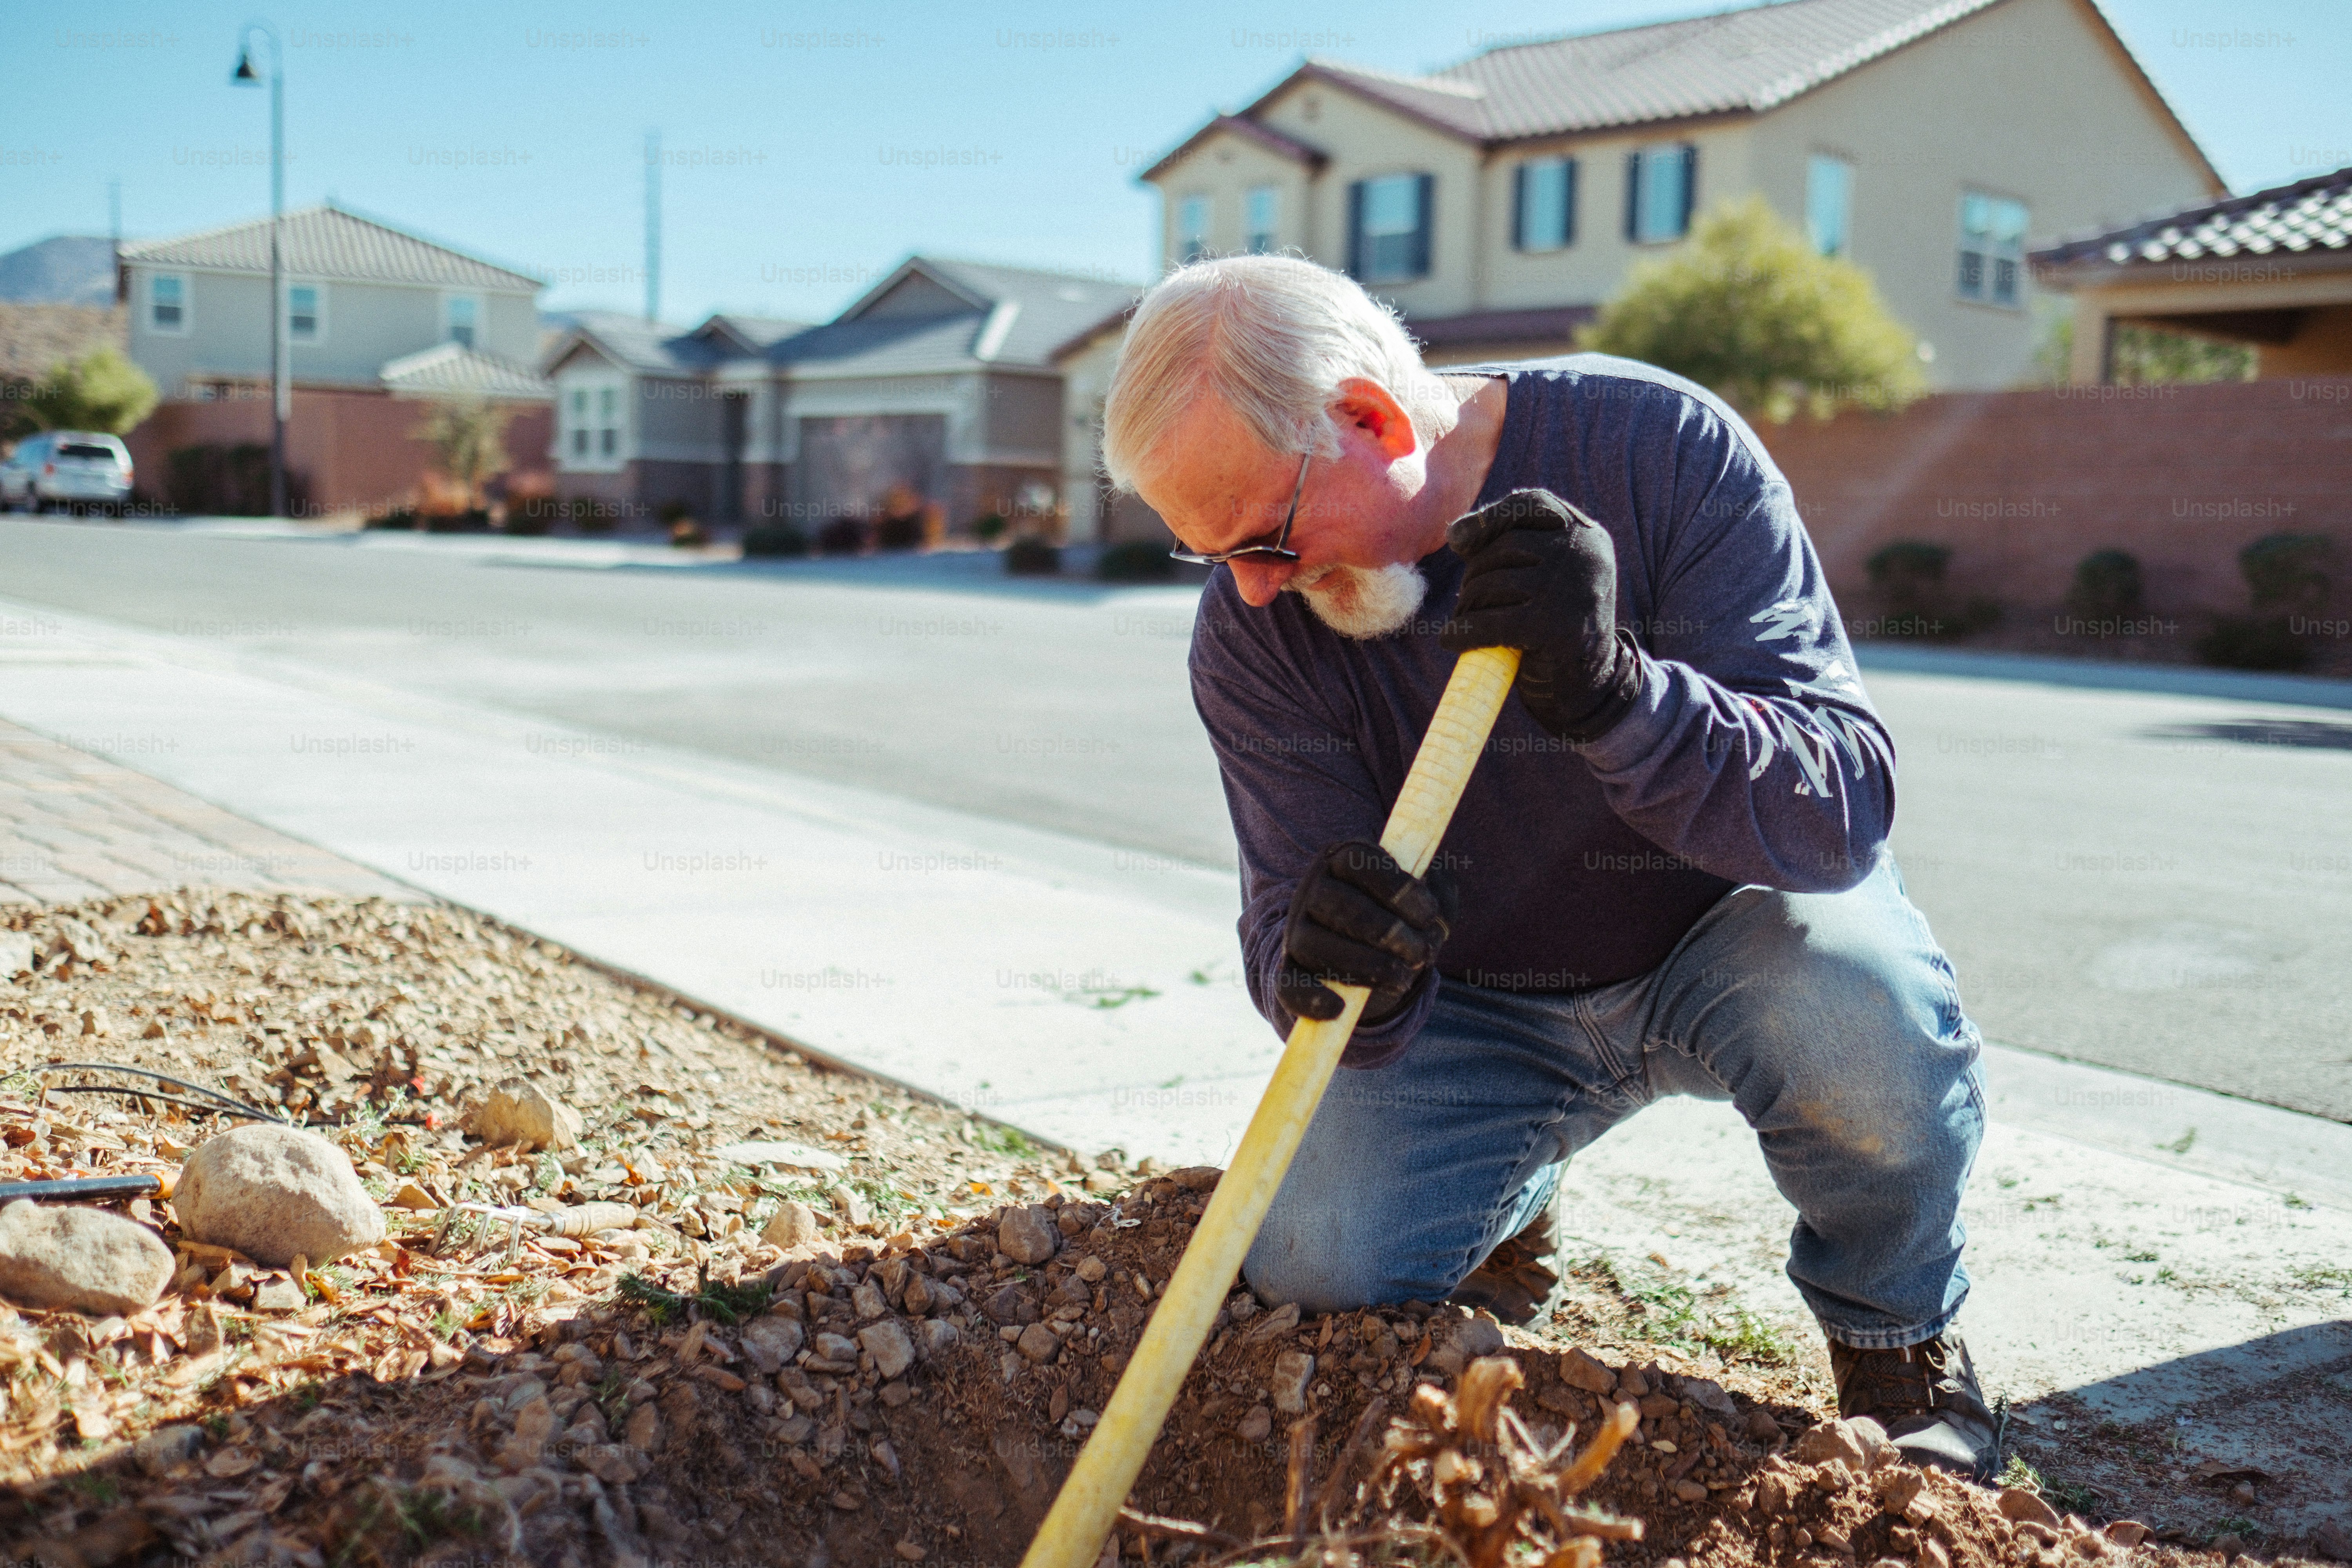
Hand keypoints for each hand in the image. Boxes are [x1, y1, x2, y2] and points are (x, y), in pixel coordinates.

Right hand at [1277, 840, 1452, 1024]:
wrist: (1361, 952)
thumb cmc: (1398, 917)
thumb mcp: (1423, 898)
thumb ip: (1439, 890)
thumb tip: (1436, 902)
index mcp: (1342, 859)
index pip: (1361, 862)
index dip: (1399, 889)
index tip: (1429, 915)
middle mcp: (1312, 889)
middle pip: (1345, 907)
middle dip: (1391, 934)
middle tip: (1423, 954)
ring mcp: (1297, 930)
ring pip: (1318, 946)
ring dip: (1367, 967)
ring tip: (1403, 979)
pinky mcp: (1289, 969)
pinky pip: (1289, 984)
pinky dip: (1311, 998)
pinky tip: (1339, 1008)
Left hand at [1438, 488, 1644, 741]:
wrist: (1590, 685)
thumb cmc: (1557, 625)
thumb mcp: (1548, 576)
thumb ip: (1514, 547)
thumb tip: (1457, 533)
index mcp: (1587, 535)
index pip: (1532, 503)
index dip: (1490, 517)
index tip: (1460, 540)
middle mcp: (1585, 554)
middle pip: (1506, 546)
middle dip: (1476, 574)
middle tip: (1469, 602)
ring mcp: (1572, 589)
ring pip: (1492, 582)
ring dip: (1468, 605)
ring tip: (1469, 622)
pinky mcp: (1555, 627)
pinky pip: (1490, 622)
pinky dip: (1463, 632)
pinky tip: (1452, 640)